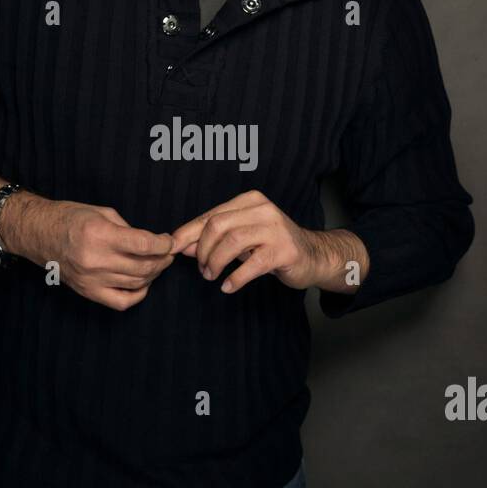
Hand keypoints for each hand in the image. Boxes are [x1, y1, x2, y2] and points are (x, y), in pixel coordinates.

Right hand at [2, 195, 174, 310]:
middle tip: (167, 253)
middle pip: (144, 266)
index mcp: (100, 234)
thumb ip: (128, 229)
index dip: (164, 244)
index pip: (144, 244)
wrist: (38, 234)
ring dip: (153, 274)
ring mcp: (91, 279)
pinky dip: (138, 295)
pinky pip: (122, 302)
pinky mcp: (88, 292)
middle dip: (163, 259)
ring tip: (156, 264)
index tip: (169, 241)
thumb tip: (151, 243)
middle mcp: (96, 259)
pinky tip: (142, 283)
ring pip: (137, 283)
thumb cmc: (69, 218)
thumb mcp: (101, 212)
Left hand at [169, 190, 329, 294]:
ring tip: (211, 276)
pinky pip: (252, 265)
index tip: (173, 249)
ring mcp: (275, 229)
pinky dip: (235, 278)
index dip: (188, 234)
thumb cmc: (271, 245)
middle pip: (217, 226)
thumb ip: (213, 238)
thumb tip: (180, 245)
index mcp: (249, 201)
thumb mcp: (241, 237)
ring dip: (215, 263)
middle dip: (202, 250)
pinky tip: (228, 286)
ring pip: (232, 242)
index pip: (211, 215)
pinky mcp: (284, 250)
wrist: (312, 255)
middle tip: (201, 268)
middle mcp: (262, 210)